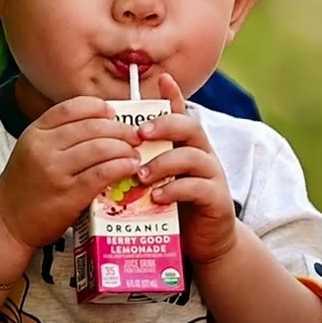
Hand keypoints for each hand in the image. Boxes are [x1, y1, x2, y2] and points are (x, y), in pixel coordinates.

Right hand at [0, 95, 141, 249]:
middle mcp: (44, 147)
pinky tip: (130, 167)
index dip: (98, 107)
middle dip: (120, 129)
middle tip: (134, 135)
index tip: (113, 114)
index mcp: (36, 132)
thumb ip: (60, 135)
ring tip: (134, 153)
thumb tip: (102, 124)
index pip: (73, 107)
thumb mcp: (33, 150)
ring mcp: (56, 170)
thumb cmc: (24, 187)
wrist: (5, 223)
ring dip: (124, 148)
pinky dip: (121, 166)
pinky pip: (103, 173)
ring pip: (101, 147)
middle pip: (92, 126)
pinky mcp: (68, 194)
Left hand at [135, 74, 238, 264]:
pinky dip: (176, 189)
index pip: (180, 114)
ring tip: (140, 175)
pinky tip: (157, 197)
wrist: (203, 243)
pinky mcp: (216, 199)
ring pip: (193, 156)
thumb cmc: (172, 208)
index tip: (162, 79)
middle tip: (140, 133)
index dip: (173, 95)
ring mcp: (211, 176)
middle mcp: (201, 155)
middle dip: (164, 125)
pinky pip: (198, 188)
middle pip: (189, 127)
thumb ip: (140, 163)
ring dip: (164, 162)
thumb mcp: (155, 181)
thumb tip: (105, 151)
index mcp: (184, 146)